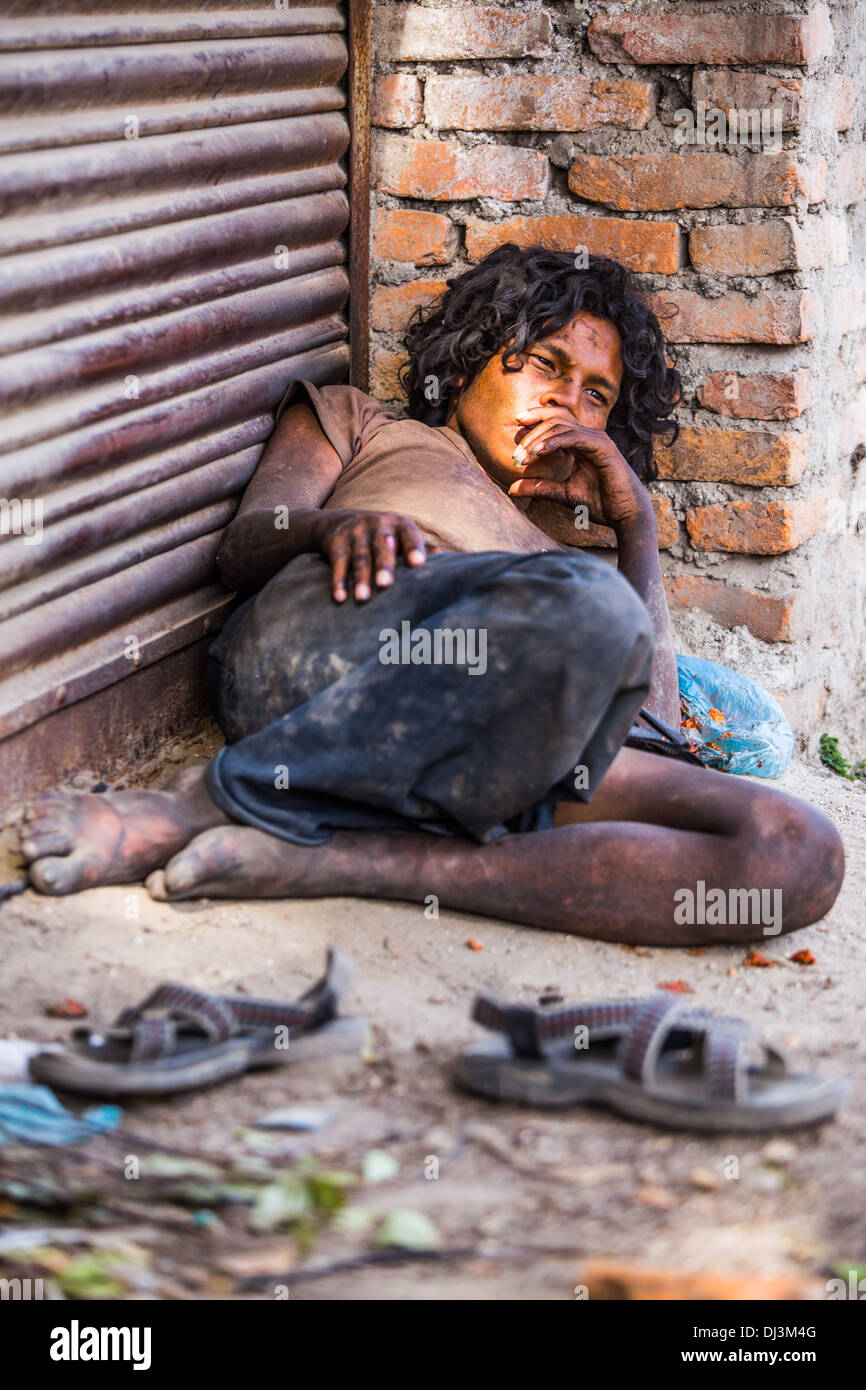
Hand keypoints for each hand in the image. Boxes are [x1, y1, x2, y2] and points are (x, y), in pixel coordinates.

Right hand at [315, 509, 435, 602]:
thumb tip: (450, 560)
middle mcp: (378, 525)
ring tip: (363, 598)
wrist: (337, 521)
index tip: (418, 563)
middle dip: (383, 565)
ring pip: (359, 557)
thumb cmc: (382, 536)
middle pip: (381, 547)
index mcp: (400, 525)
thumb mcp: (401, 536)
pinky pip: (338, 562)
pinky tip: (340, 598)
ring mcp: (355, 532)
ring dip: (360, 579)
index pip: (409, 536)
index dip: (413, 548)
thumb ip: (422, 548)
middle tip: (385, 584)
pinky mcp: (336, 541)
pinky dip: (338, 581)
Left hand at [507, 406, 651, 531]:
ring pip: (561, 426)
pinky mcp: (602, 446)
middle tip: (516, 449)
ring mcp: (597, 439)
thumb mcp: (562, 494)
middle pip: (555, 419)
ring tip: (524, 454)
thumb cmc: (601, 504)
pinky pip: (573, 436)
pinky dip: (553, 442)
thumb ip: (539, 487)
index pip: (555, 423)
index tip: (516, 433)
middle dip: (532, 429)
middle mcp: (589, 436)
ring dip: (539, 438)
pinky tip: (538, 451)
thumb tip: (511, 487)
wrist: (625, 515)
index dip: (534, 424)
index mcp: (581, 443)